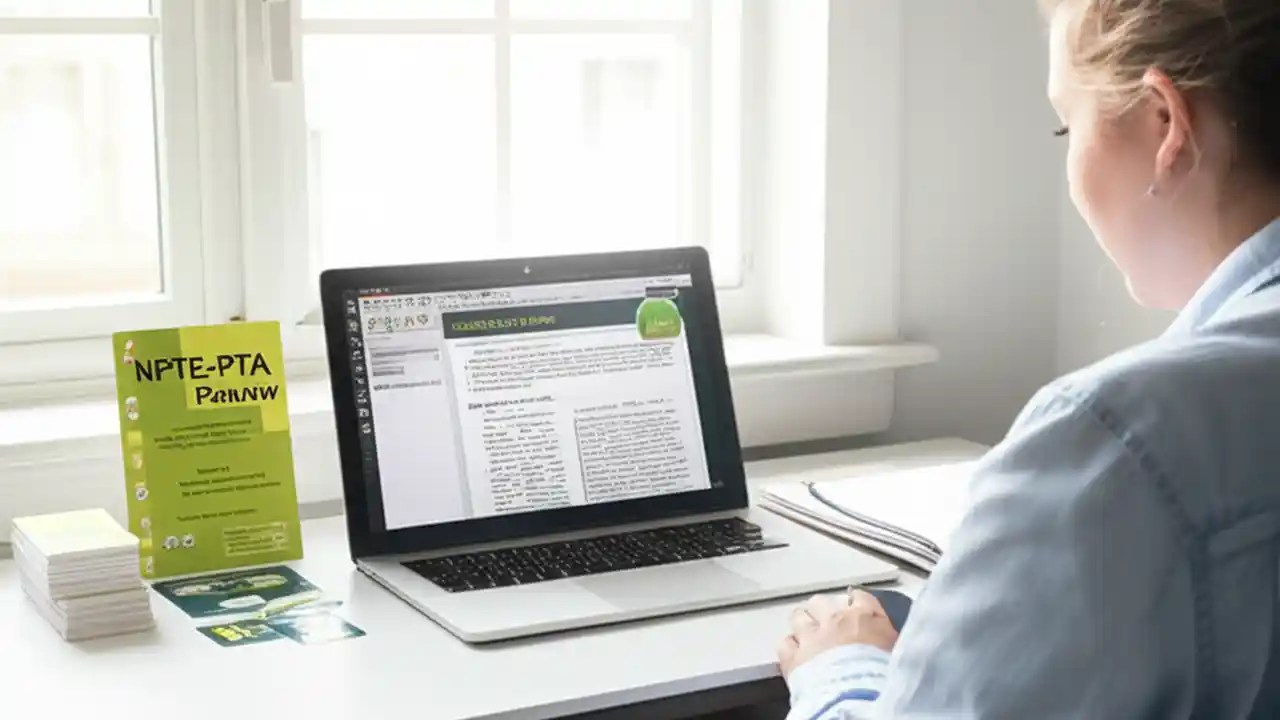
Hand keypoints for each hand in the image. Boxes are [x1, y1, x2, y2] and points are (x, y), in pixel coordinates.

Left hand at [777, 591, 898, 679]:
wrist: (857, 698)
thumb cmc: (882, 679)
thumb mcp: (897, 653)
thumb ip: (887, 639)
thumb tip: (888, 640)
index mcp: (864, 618)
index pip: (860, 597)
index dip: (857, 602)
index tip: (856, 606)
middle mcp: (835, 621)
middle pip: (822, 602)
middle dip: (823, 611)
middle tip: (827, 622)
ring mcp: (811, 637)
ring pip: (799, 617)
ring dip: (803, 624)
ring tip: (807, 634)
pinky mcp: (793, 657)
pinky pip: (785, 643)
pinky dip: (790, 646)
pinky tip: (795, 652)